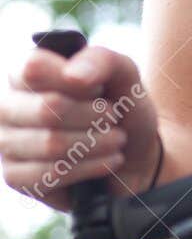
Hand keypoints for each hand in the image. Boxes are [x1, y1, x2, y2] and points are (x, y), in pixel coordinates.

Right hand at [1, 45, 160, 213]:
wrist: (132, 152)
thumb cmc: (119, 107)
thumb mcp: (122, 73)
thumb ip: (100, 61)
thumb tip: (73, 76)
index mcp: (24, 73)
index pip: (34, 67)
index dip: (75, 81)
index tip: (100, 90)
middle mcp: (7, 106)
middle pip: (47, 108)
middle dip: (92, 115)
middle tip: (113, 117)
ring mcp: (6, 143)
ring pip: (51, 144)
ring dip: (96, 143)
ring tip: (117, 139)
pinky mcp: (15, 177)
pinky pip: (49, 175)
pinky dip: (89, 168)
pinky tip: (108, 161)